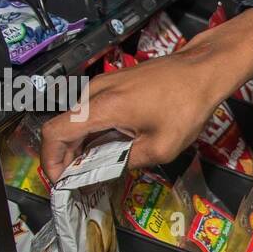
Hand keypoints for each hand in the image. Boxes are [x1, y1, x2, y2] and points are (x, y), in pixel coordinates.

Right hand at [40, 8, 252, 180]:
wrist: (201, 70)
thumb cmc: (186, 106)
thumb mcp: (161, 148)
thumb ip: (127, 161)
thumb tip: (105, 171)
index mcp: (102, 107)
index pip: (55, 132)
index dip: (50, 160)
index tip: (61, 180)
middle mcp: (95, 92)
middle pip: (62, 127)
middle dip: (66, 157)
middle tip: (80, 181)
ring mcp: (102, 84)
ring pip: (76, 119)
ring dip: (80, 145)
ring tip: (96, 167)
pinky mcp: (112, 83)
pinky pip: (91, 110)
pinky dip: (92, 131)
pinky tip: (110, 147)